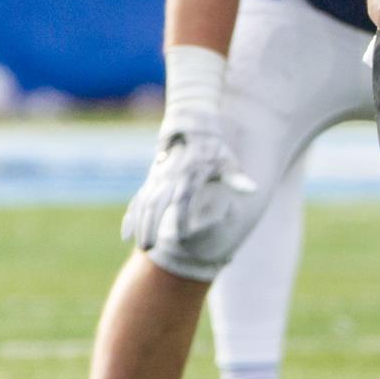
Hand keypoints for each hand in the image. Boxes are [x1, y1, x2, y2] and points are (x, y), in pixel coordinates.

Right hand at [121, 118, 255, 252]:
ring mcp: (157, 180)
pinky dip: (131, 216)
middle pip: (156, 204)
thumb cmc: (215, 149)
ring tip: (142, 247)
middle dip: (152, 227)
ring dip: (140, 225)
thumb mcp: (228, 162)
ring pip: (143, 204)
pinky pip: (137, 200)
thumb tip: (252, 190)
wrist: (193, 129)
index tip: (182, 237)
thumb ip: (237, 179)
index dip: (182, 217)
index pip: (184, 199)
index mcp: (189, 175)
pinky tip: (126, 234)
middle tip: (151, 249)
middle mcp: (169, 178)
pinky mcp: (151, 181)